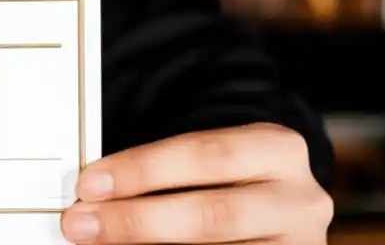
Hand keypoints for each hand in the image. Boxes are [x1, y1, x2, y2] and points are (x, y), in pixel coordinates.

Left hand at [60, 123, 332, 243]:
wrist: (283, 212)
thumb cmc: (231, 184)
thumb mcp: (212, 165)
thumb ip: (164, 176)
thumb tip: (92, 199)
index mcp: (278, 149)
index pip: (203, 154)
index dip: (142, 170)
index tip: (88, 184)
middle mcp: (300, 200)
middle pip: (213, 214)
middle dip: (138, 221)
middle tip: (82, 224)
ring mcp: (302, 244)